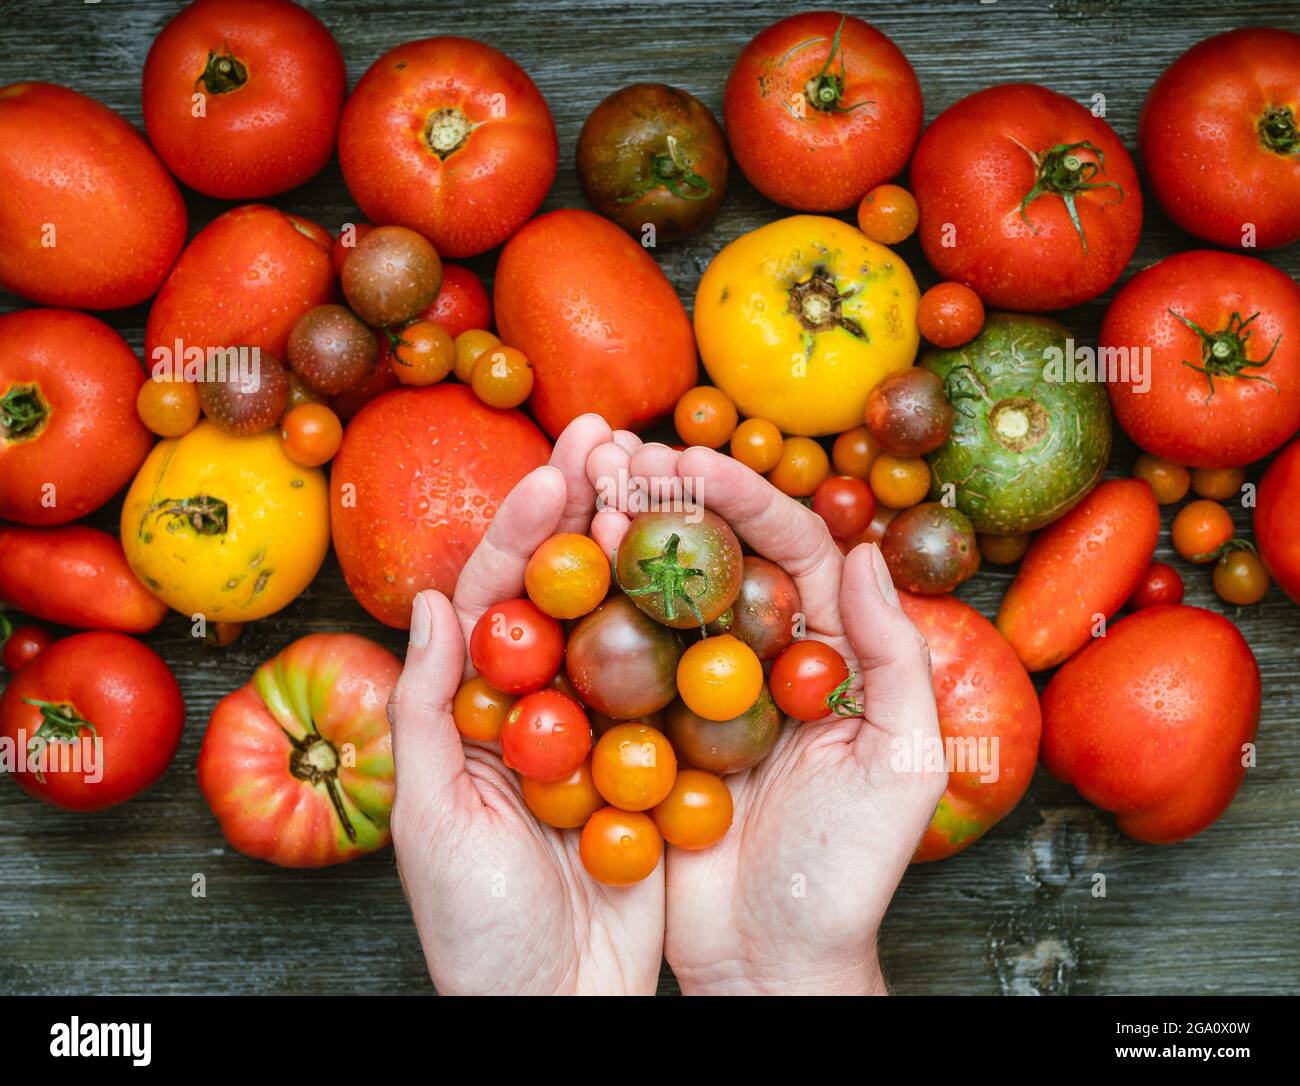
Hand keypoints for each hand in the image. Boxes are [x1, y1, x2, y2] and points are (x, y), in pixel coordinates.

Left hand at [386, 415, 665, 994]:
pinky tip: (719, 571)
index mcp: (476, 707)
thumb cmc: (476, 924)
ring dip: (643, 550)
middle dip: (584, 510)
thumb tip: (432, 599)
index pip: (495, 597)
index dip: (522, 530)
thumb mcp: (435, 818)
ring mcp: (600, 726)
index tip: (556, 468)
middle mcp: (539, 702)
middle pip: (563, 590)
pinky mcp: (655, 759)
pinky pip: (672, 683)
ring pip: (621, 621)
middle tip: (614, 436)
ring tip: (669, 480)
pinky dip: (691, 627)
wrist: (558, 1003)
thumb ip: (430, 708)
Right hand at [587, 442, 946, 994]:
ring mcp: (701, 694)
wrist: (772, 961)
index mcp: (828, 654)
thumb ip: (894, 658)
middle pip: (719, 559)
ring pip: (662, 597)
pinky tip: (557, 574)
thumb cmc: (849, 872)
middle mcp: (762, 660)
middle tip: (620, 459)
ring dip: (625, 541)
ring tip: (581, 492)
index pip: (791, 551)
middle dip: (673, 501)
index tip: (693, 466)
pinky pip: (620, 660)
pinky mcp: (650, 730)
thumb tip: (863, 553)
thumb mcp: (901, 764)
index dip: (745, 500)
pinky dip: (591, 614)